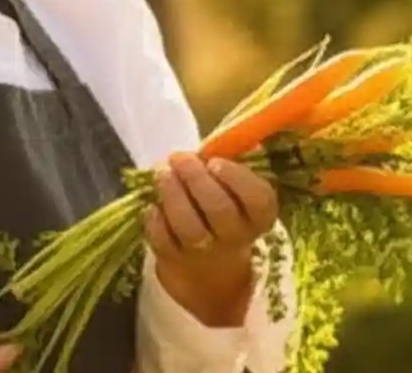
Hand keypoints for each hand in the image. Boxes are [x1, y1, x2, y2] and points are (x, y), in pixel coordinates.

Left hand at [143, 151, 279, 326]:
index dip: (236, 178)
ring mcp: (204, 253)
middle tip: (179, 157)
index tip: (214, 161)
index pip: (259, 200)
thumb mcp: (236, 196)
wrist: (210, 273)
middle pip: (219, 210)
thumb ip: (230, 168)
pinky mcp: (174, 261)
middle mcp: (235, 238)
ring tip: (162, 172)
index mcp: (258, 217)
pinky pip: (163, 241)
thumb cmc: (222, 215)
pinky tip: (152, 204)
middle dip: (196, 178)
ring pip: (189, 227)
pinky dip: (155, 220)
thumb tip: (224, 137)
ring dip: (172, 195)